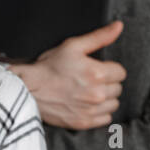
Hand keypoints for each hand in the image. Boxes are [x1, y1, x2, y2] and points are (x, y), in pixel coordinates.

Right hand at [10, 20, 126, 129]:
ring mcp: (91, 110)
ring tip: (88, 92)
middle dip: (106, 83)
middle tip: (88, 80)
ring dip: (105, 98)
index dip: (108, 68)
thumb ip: (99, 37)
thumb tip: (118, 27)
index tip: (96, 69)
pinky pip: (105, 118)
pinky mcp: (84, 122)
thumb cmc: (48, 68)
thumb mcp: (72, 46)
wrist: (28, 89)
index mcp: (97, 73)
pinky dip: (99, 112)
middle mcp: (97, 93)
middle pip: (118, 88)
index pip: (120, 72)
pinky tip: (86, 105)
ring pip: (113, 104)